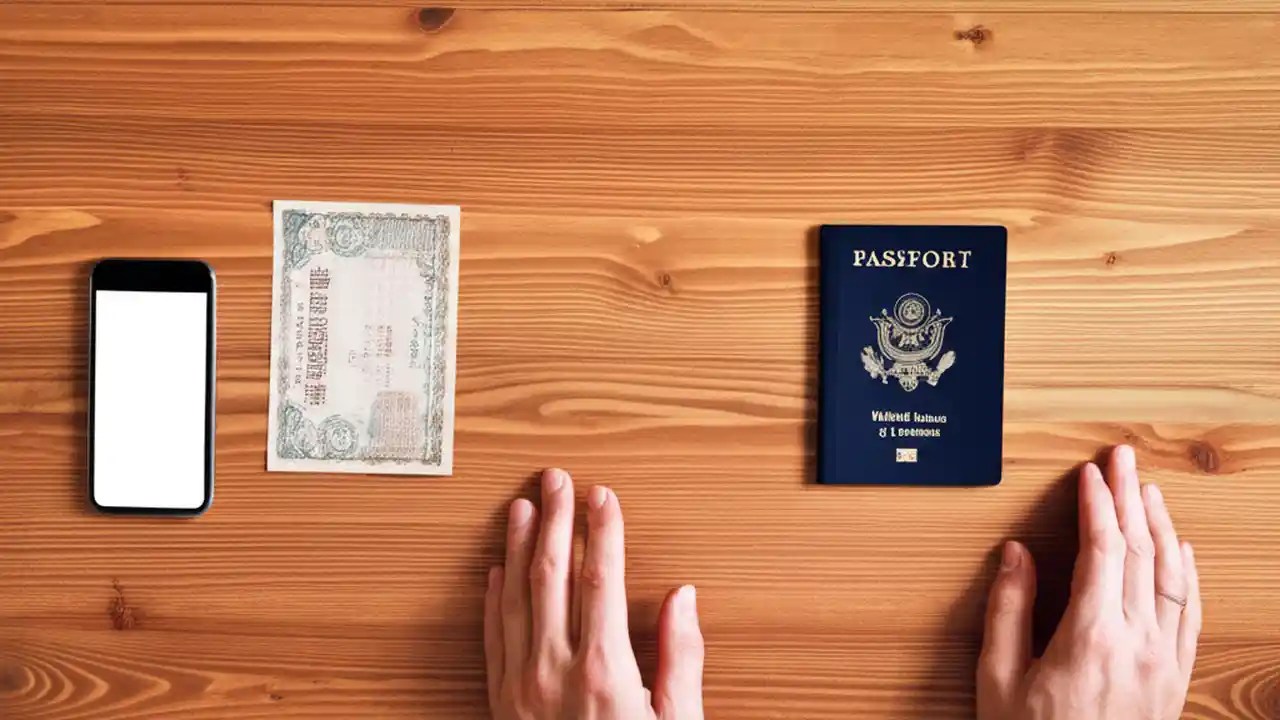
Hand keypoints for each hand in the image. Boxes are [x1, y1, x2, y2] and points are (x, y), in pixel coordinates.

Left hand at [485, 469, 704, 719]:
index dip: (603, 531)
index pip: (602, 580)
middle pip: (552, 577)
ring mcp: (521, 687)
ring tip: (522, 509)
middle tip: (556, 481)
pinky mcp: (500, 703)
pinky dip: (494, 599)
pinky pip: (493, 638)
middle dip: (556, 521)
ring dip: (518, 547)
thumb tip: (684, 598)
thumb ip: (681, 659)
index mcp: (604, 673)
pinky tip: (498, 571)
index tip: (603, 496)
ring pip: (515, 599)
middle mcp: (555, 672)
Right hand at [978, 445, 1202, 719]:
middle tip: (1122, 459)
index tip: (1090, 474)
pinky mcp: (1175, 679)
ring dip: (1161, 527)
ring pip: (1172, 576)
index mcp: (1091, 636)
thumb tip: (1016, 555)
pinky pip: (1191, 613)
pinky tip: (1182, 552)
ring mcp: (1163, 661)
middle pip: (1140, 550)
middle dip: (1129, 497)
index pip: (1101, 549)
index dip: (1097, 504)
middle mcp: (1137, 642)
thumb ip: (1008, 611)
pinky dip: (1188, 574)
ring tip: (1149, 491)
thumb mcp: (999, 679)